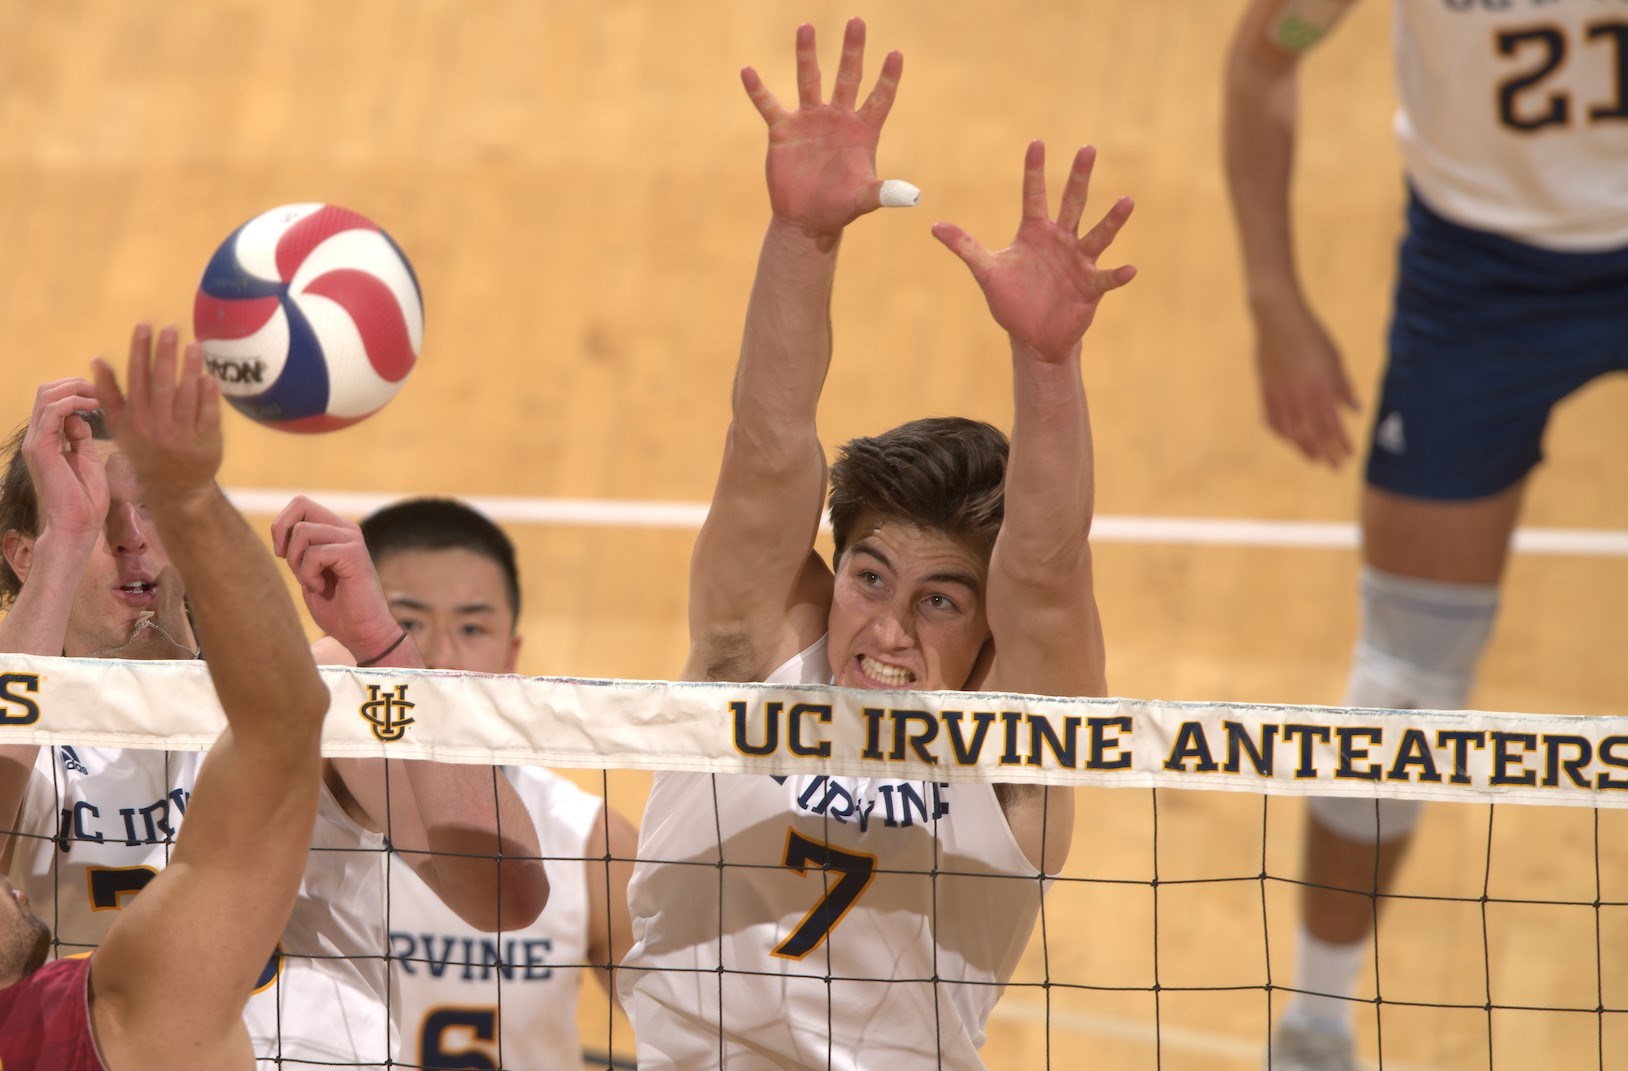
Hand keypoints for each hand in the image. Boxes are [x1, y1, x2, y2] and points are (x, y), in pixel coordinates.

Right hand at [20, 378, 108, 545]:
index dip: (76, 390)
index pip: (52, 400)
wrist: (78, 524)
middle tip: (100, 390)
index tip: (102, 394)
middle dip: (74, 384)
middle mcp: (38, 438)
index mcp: (48, 440)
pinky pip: (51, 412)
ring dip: (75, 389)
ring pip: (46, 396)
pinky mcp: (41, 448)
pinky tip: (93, 405)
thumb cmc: (86, 498)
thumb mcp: (87, 458)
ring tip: (99, 396)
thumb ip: (81, 436)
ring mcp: (37, 442)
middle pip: (46, 392)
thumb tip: (79, 416)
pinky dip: (72, 402)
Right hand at [90, 324, 221, 506]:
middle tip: (171, 329)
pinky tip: (210, 377)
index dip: (140, 351)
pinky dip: (209, 397)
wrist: (174, 488)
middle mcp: (156, 425)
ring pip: (186, 397)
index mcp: (135, 417)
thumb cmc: (145, 448)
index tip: (144, 326)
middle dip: (164, 355)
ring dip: (190, 370)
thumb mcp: (120, 426)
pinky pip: (207, 416)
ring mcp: (182, 434)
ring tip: (195, 345)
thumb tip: (97, 359)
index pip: (137, 378)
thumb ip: (109, 393)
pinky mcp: (205, 443)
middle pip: (161, 384)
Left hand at [271, 496, 400, 659]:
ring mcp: (351, 539)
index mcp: (335, 531)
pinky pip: (314, 553)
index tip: (282, 555)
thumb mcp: (308, 573)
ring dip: (297, 562)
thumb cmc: (336, 609)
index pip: (300, 505)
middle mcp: (345, 529)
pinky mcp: (354, 553)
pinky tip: (322, 588)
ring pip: (302, 531)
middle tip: (291, 565)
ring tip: (313, 582)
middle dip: (283, 535)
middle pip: (300, 504)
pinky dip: (309, 575)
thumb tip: (279, 532)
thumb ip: (299, 551)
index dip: (281, 526)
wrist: (362, 633)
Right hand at [742, 18, 902, 237]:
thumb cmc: (840, 208)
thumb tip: (912, 197)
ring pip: (809, 80)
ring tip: (806, 26)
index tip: (897, 54)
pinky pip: (769, 105)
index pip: (879, 98)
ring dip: (807, 54)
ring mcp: (810, 121)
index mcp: (861, 130)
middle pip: (847, 76)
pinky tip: (747, 71)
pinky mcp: (783, 131)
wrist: (807, 219)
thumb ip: (885, 193)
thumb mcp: (863, 199)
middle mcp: (837, 118)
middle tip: (857, 20)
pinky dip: (757, 90)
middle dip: (852, 50)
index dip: (888, 78)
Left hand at [933, 142, 1135, 360]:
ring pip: (1097, 235)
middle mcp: (1061, 241)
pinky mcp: (1090, 288)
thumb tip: (935, 226)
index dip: (1034, 170)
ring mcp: (1078, 262)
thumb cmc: (1013, 301)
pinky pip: (1106, 278)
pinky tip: (1130, 269)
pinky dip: (1117, 274)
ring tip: (1127, 201)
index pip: (1035, 195)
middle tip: (1088, 148)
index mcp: (1036, 232)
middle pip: (1072, 203)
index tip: (1036, 142)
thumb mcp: (986, 272)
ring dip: (1112, 220)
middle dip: (1079, 177)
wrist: (1032, 337)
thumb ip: (965, 247)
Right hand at [1251, 296, 1358, 465]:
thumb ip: (1344, 388)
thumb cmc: (1312, 337)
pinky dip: (1282, 433)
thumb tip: (1355, 410)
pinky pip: (1273, 420)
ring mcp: (1280, 397)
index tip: (1350, 456)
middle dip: (1327, 453)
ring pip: (1292, 433)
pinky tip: (1289, 437)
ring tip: (1313, 458)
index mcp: (1321, 390)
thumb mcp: (1335, 360)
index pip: (1334, 427)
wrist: (1278, 321)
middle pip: (1314, 435)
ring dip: (1304, 448)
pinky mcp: (1266, 392)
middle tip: (1335, 467)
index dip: (1342, 444)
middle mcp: (1300, 399)